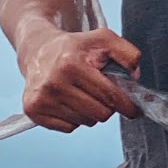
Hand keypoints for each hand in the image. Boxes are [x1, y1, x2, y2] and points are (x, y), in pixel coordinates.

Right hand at [18, 24, 142, 131]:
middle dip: (109, 106)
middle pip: (100, 113)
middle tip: (103, 94)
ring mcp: (40, 98)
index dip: (127, 106)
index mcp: (72, 65)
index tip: (135, 111)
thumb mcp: (105, 39)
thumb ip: (128, 54)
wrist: (39, 50)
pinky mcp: (32, 110)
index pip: (109, 95)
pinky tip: (70, 101)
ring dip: (92, 112)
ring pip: (86, 122)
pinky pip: (69, 128)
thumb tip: (135, 77)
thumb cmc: (76, 47)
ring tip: (84, 93)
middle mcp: (53, 83)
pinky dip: (76, 118)